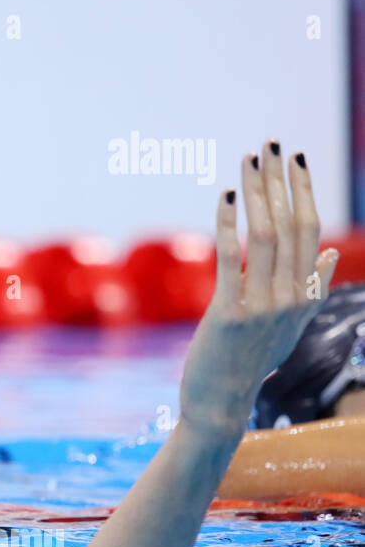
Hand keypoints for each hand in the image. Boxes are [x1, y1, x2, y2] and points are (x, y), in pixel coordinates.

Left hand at [179, 141, 338, 436]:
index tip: (296, 159)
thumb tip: (326, 253)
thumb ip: (310, 288)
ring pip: (266, 236)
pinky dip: (228, 224)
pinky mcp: (230, 314)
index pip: (310, 231)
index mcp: (305, 294)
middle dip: (281, 181)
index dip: (304, 193)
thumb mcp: (289, 325)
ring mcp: (263, 307)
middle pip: (291, 226)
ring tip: (248, 159)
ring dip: (258, 193)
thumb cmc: (250, 360)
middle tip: (270, 143)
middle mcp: (291, 298)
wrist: (220, 402)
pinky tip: (225, 196)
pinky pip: (231, 259)